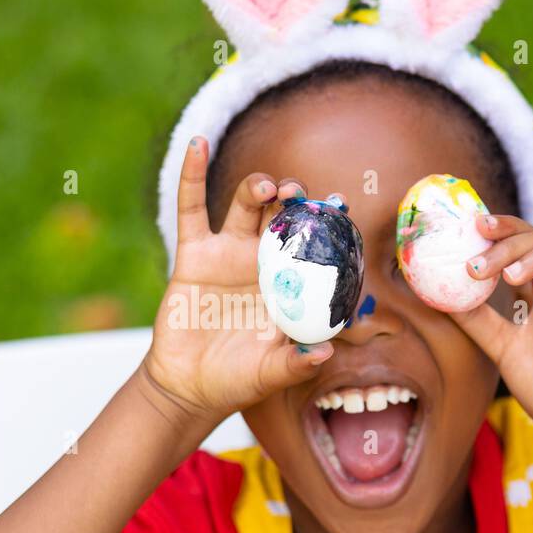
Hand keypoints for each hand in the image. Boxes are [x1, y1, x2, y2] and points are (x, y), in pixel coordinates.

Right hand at [140, 137, 333, 430]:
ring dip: (258, 186)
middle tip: (301, 195)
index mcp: (290, 282)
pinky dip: (193, 174)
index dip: (327, 222)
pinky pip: (191, 208)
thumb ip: (297, 363)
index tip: (341, 204)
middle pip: (283, 215)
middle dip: (295, 199)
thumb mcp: (271, 374)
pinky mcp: (194, 254)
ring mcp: (228, 253)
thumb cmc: (238, 380)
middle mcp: (262, 260)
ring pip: (245, 205)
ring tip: (269, 188)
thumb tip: (326, 354)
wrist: (190, 387)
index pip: (314, 243)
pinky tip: (198, 144)